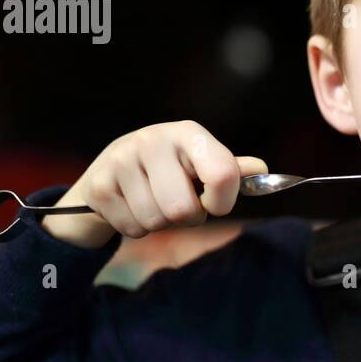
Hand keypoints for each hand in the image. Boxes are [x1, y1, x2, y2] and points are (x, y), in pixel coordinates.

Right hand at [42, 120, 266, 247]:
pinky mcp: (99, 185)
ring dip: (160, 223)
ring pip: (157, 221)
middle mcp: (153, 140)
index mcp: (188, 133)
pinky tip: (131, 206)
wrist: (107, 171)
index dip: (223, 201)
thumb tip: (261, 169)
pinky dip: (136, 227)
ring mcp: (121, 160)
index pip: (222, 175)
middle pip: (184, 209)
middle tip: (178, 204)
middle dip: (187, 218)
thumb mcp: (198, 163)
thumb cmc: (167, 170)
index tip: (214, 203)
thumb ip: (228, 168)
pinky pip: (132, 228)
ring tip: (153, 202)